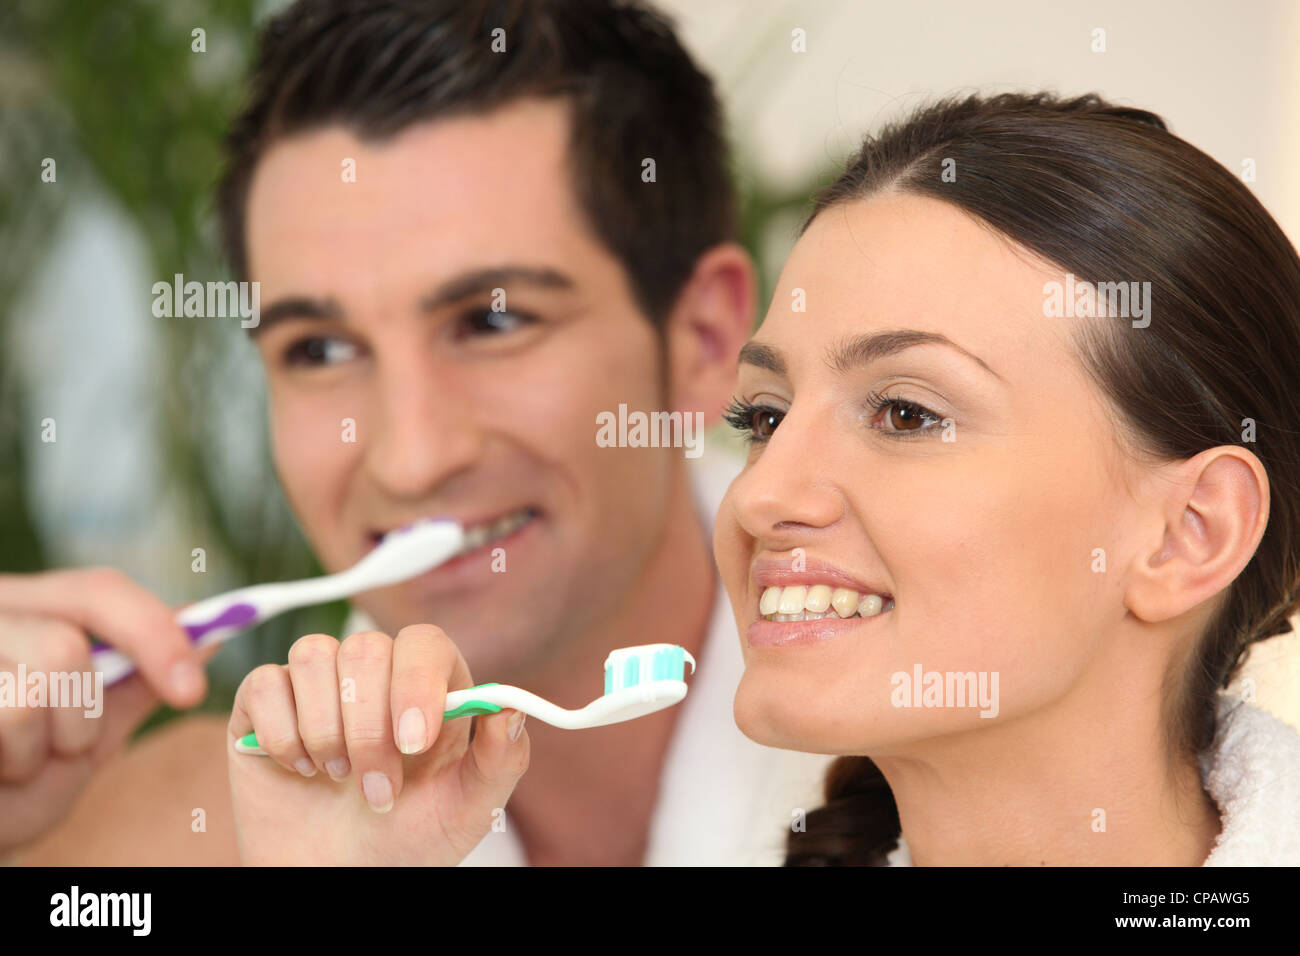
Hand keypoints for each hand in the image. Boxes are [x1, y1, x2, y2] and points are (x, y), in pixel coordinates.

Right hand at [0, 568, 209, 854]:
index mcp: (29, 609)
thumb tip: (209, 636)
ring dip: (45, 744)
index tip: (191, 690)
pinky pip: (9, 714)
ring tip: (18, 763)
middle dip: (84, 715)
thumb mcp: (88, 733)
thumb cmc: (18, 783)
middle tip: (64, 750)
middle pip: (66, 643)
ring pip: (38, 682)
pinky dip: (16, 758)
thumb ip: (138, 684)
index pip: (100, 590)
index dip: (156, 634)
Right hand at [227, 623, 529, 864]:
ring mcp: (317, 685)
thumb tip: (512, 708)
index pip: (424, 642)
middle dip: (369, 729)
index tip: (414, 743)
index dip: (417, 681)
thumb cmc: (408, 841)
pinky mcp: (266, 704)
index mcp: (429, 687)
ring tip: (338, 778)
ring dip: (325, 728)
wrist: (337, 878)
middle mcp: (374, 675)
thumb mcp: (467, 811)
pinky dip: (283, 735)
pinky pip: (265, 683)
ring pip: (313, 654)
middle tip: (377, 790)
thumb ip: (501, 760)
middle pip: (365, 648)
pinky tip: (302, 770)